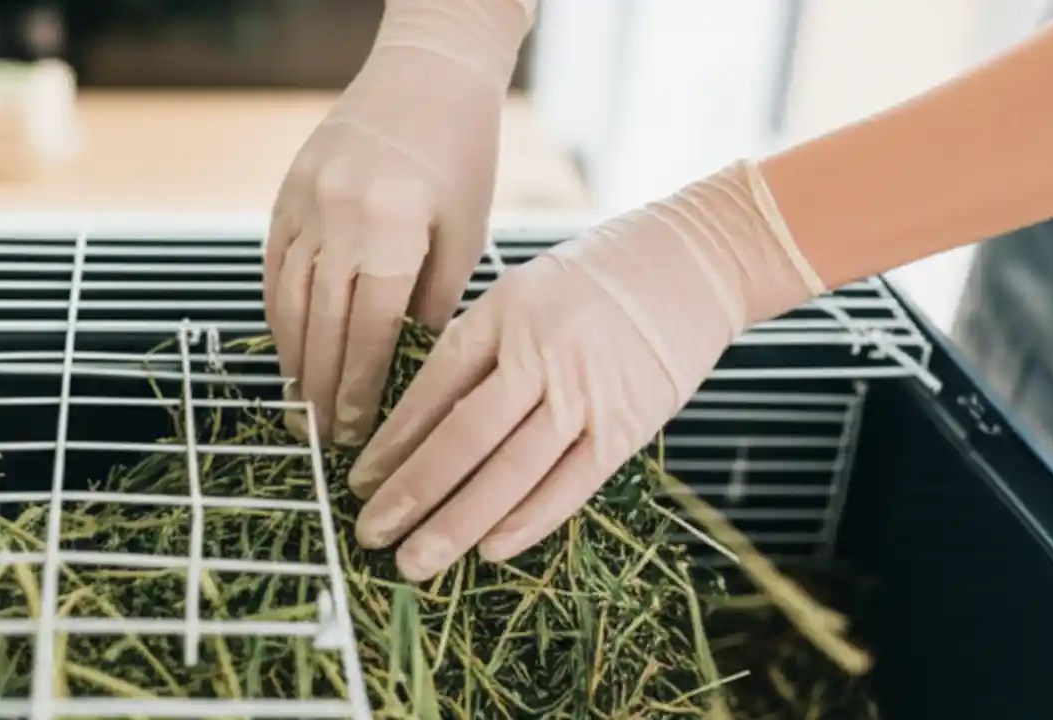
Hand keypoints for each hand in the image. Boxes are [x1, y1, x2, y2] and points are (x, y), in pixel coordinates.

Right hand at [264, 0, 530, 444]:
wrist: (426, 71)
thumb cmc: (463, 153)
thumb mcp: (465, 232)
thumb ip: (435, 301)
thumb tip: (409, 365)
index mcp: (390, 232)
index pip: (367, 334)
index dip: (356, 390)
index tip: (350, 434)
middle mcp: (338, 220)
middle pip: (320, 327)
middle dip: (319, 389)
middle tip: (317, 437)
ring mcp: (303, 204)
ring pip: (287, 302)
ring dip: (291, 359)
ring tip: (296, 403)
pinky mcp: (285, 192)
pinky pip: (273, 267)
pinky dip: (277, 312)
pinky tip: (286, 345)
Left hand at [348, 160, 824, 581]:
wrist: (693, 262)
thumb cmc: (597, 276)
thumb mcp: (524, 290)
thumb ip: (479, 349)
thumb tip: (422, 420)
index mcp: (504, 315)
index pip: (434, 390)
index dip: (393, 442)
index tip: (359, 482)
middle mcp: (541, 356)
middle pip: (464, 438)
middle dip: (411, 493)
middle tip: (369, 535)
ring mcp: (588, 394)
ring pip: (512, 472)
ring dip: (458, 523)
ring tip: (414, 561)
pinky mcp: (628, 426)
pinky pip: (571, 484)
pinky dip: (530, 520)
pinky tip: (491, 549)